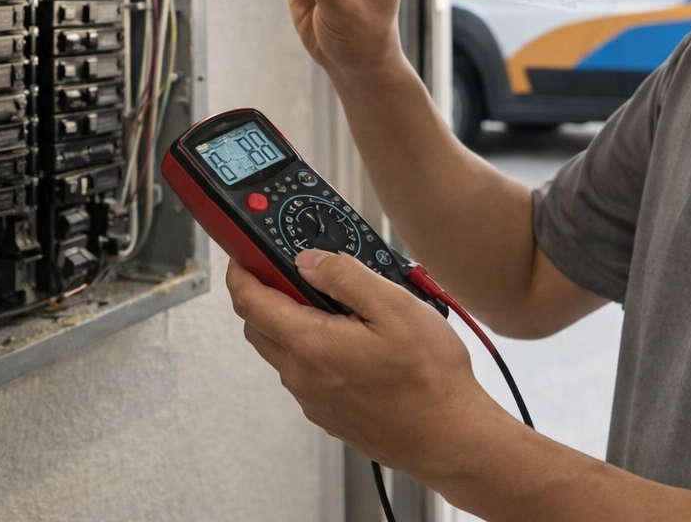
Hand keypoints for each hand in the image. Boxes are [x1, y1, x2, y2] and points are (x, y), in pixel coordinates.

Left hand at [226, 251, 510, 475]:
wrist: (448, 436)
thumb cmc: (429, 378)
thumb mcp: (395, 307)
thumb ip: (346, 277)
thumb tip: (310, 261)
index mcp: (311, 345)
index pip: (250, 301)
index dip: (242, 271)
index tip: (245, 255)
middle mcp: (303, 376)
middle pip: (258, 326)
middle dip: (265, 294)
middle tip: (294, 273)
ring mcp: (314, 399)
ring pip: (281, 351)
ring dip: (290, 322)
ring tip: (336, 306)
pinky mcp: (328, 413)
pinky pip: (304, 374)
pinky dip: (310, 349)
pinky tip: (351, 341)